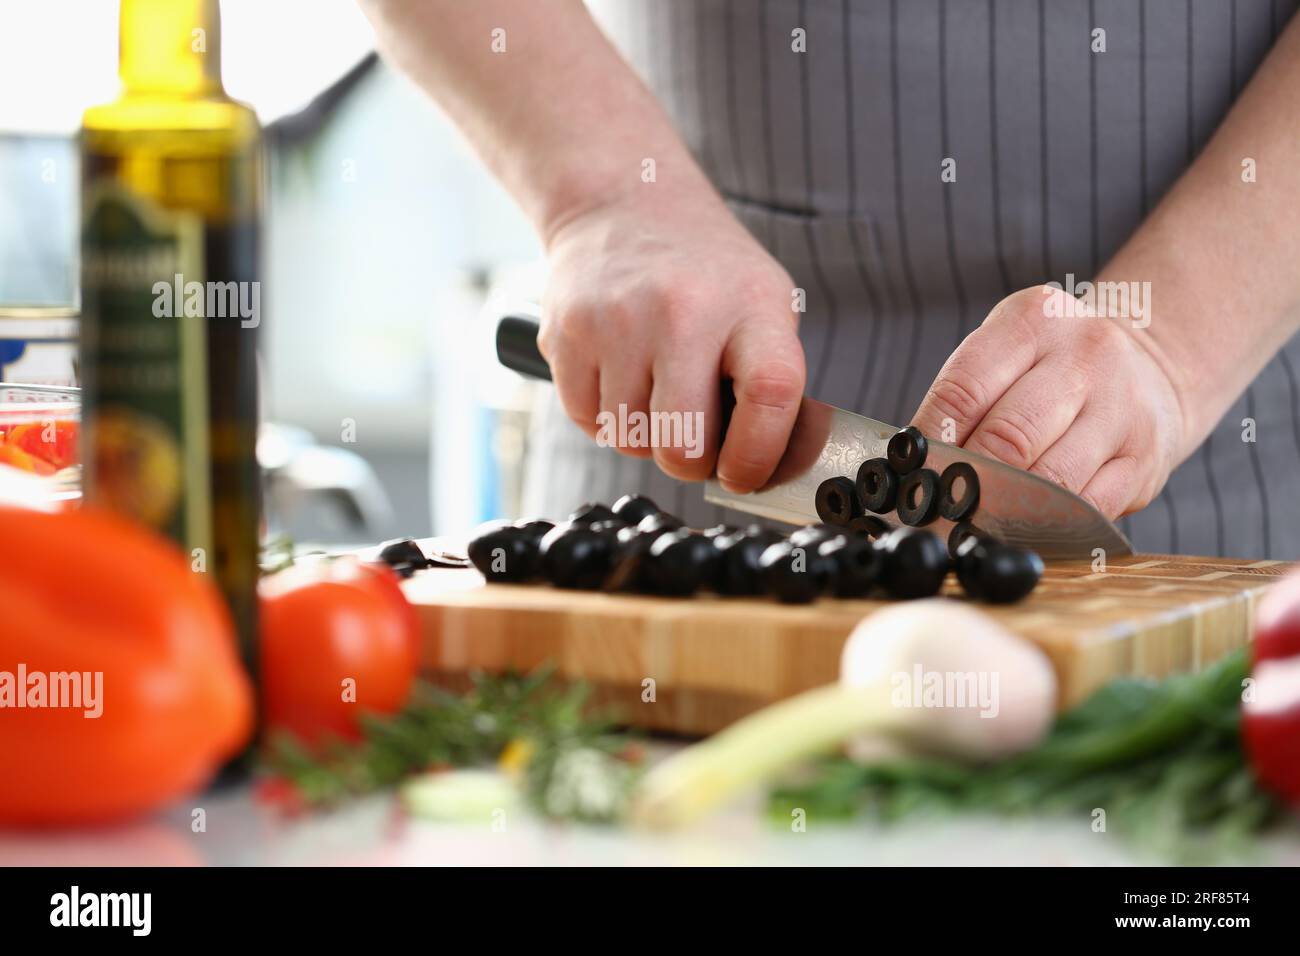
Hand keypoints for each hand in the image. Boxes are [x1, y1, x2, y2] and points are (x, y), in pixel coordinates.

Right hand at [539, 186, 804, 491]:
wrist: (623, 202)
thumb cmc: (705, 269)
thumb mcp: (762, 303)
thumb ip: (770, 381)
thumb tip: (769, 470)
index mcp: (750, 304)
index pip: (770, 395)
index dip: (757, 455)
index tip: (744, 474)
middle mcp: (683, 310)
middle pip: (684, 443)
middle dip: (690, 461)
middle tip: (695, 439)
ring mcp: (617, 321)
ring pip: (630, 440)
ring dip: (645, 436)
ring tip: (656, 390)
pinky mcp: (566, 332)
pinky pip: (588, 421)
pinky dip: (606, 418)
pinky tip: (621, 378)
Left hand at [911, 286, 1187, 518]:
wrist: (1151, 369)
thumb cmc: (1052, 367)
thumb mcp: (1007, 351)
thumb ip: (963, 397)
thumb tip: (912, 464)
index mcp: (1034, 319)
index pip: (964, 389)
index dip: (928, 441)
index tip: (905, 474)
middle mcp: (1086, 356)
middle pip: (1007, 437)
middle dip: (964, 481)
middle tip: (933, 510)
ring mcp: (1123, 408)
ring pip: (1049, 480)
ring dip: (1002, 511)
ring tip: (969, 526)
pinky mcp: (1144, 460)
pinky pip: (1084, 508)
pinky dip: (1046, 526)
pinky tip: (1019, 529)